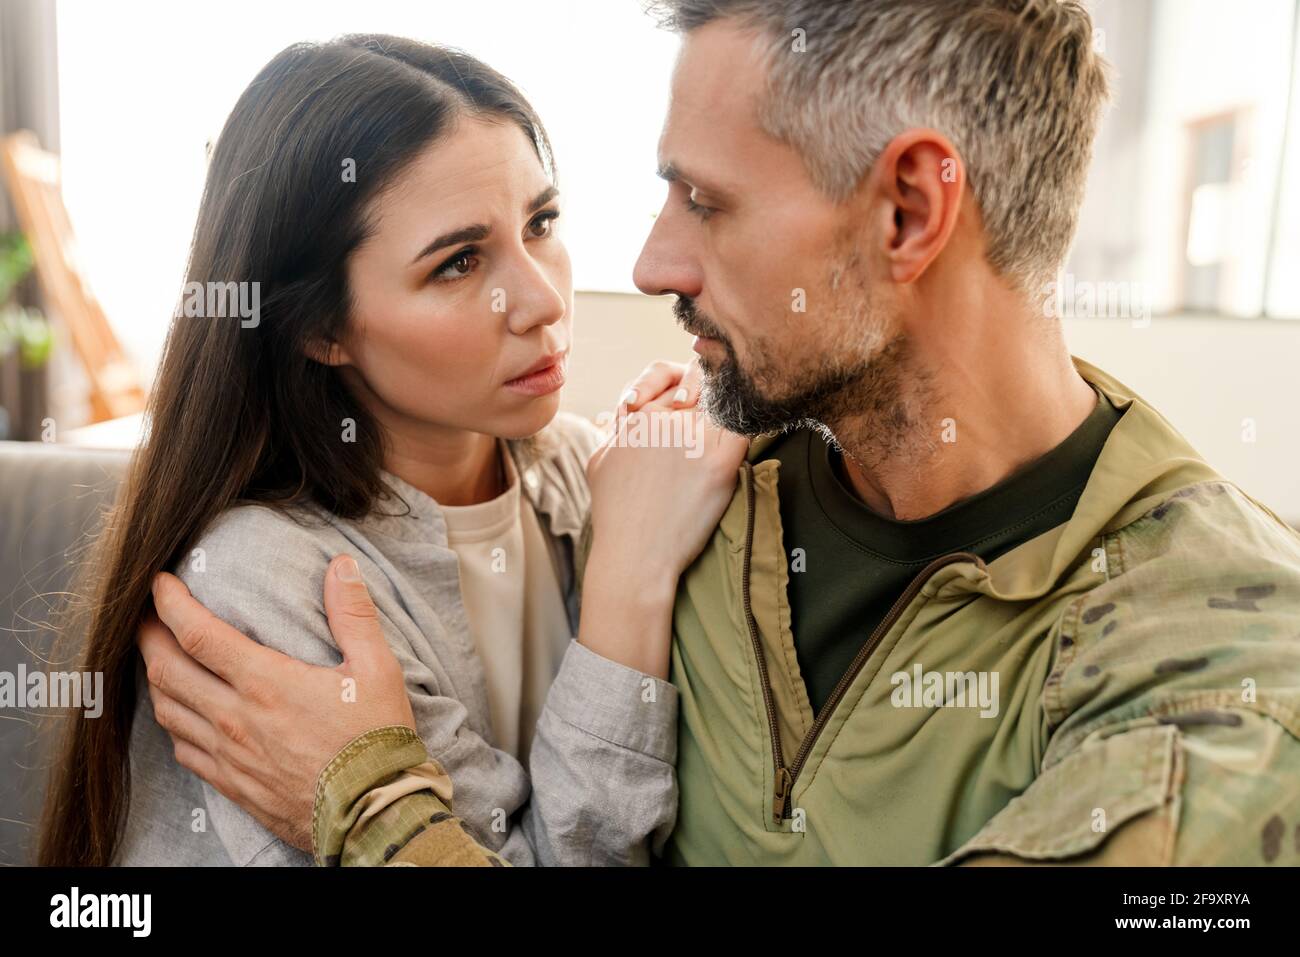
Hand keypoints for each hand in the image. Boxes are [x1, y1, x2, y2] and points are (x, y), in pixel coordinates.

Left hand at [138, 554, 413, 850]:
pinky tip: (181, 714)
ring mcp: (229, 753)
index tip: (160, 583)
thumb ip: (353, 614)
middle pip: (166, 669)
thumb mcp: (377, 668)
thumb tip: (340, 566)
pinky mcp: (231, 782)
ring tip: (157, 658)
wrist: (370, 813)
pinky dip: (172, 723)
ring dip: (154, 679)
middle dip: (148, 636)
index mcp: (266, 682)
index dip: (169, 603)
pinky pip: (183, 750)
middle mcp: (236, 717)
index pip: (197, 633)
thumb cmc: (375, 739)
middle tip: (146, 616)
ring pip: (166, 710)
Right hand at [578, 359, 748, 676]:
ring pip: (726, 401)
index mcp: (637, 416)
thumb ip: (615, 432)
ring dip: (733, 404)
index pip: (668, 373)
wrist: (633, 557)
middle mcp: (663, 419)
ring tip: (744, 405)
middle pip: (702, 379)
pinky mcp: (718, 463)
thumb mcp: (600, 461)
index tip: (698, 391)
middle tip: (726, 389)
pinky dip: (752, 421)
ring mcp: (692, 439)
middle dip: (713, 382)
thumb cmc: (615, 516)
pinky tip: (758, 422)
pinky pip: (745, 427)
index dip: (687, 379)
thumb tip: (623, 416)